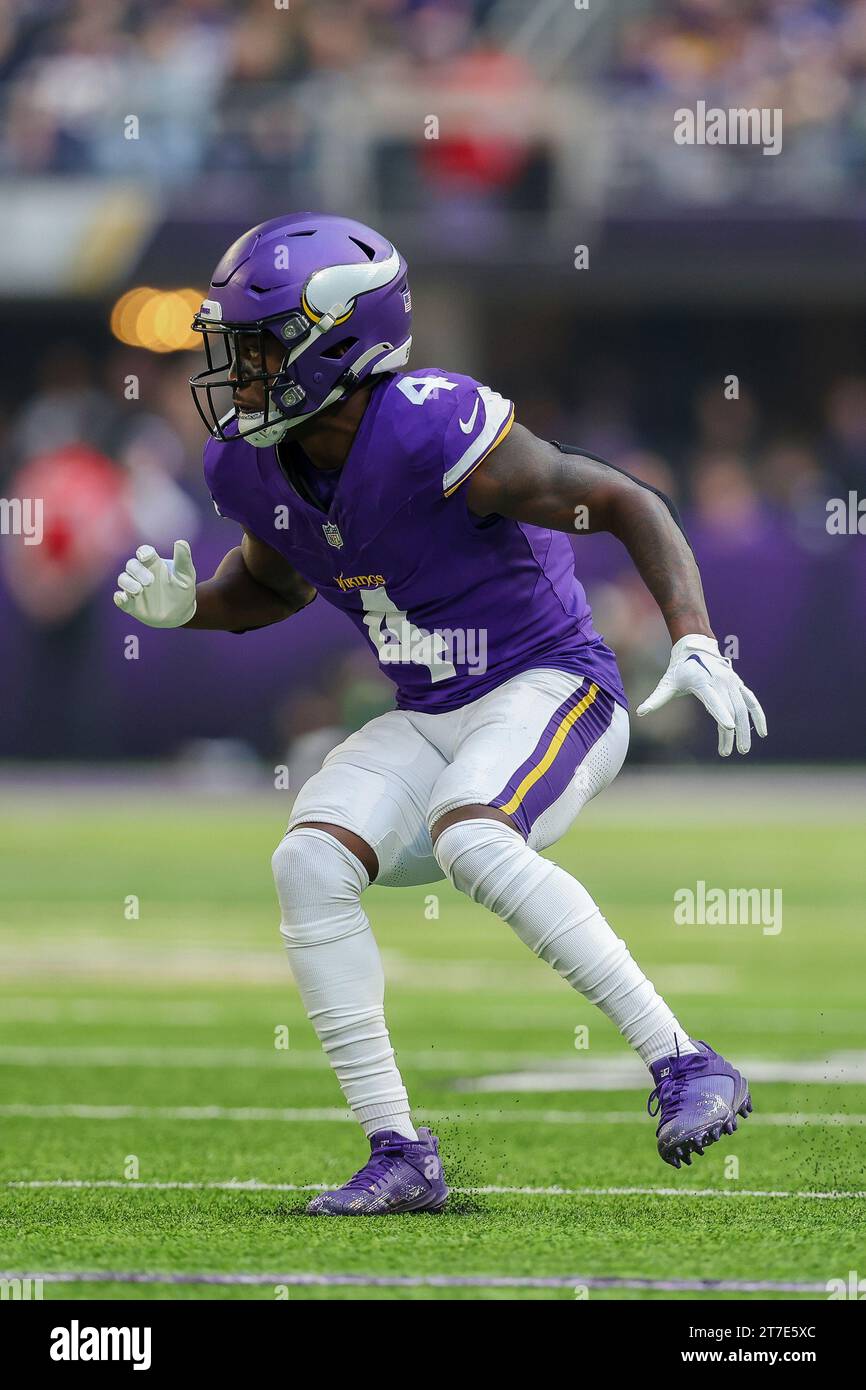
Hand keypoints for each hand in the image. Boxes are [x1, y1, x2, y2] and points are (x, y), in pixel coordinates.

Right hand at [113, 541, 196, 627]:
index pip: (144, 552)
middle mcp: (141, 574)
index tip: (145, 556)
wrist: (181, 613)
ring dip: (128, 583)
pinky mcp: (131, 604)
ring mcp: (135, 589)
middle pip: (132, 565)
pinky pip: (120, 599)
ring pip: (123, 580)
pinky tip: (121, 598)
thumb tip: (181, 542)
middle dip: (138, 571)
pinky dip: (119, 598)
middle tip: (150, 581)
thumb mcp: (186, 575)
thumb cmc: (183, 589)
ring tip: (138, 590)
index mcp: (154, 563)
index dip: (143, 552)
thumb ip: (183, 559)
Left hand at [636, 634, 766, 756]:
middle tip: (729, 752)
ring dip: (745, 729)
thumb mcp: (667, 683)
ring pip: (743, 708)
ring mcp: (732, 683)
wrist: (696, 647)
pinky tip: (762, 732)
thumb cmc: (679, 668)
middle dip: (732, 733)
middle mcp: (721, 682)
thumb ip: (656, 699)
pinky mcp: (738, 685)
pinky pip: (752, 701)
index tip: (727, 728)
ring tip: (742, 749)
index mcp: (703, 682)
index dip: (721, 713)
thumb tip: (640, 712)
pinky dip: (758, 715)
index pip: (714, 700)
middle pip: (731, 710)